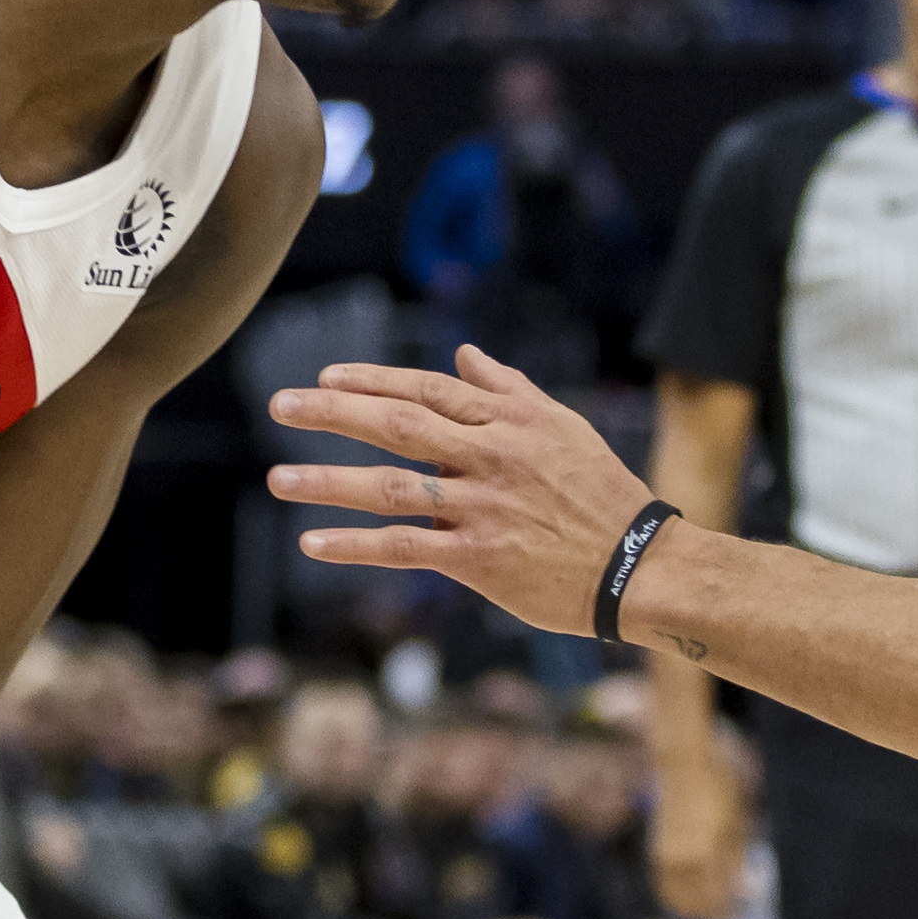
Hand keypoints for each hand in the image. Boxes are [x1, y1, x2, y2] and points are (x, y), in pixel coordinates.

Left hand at [267, 346, 655, 634]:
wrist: (641, 565)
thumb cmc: (602, 493)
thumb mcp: (562, 426)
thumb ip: (509, 389)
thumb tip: (465, 353)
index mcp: (509, 421)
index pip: (427, 389)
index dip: (373, 380)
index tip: (326, 376)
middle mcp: (490, 457)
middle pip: (396, 425)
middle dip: (333, 412)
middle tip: (280, 404)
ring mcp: (481, 508)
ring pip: (389, 487)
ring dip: (327, 481)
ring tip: (277, 478)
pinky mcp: (478, 559)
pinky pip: (404, 548)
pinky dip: (355, 545)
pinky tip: (312, 543)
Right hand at [650, 751, 743, 918]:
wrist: (684, 766)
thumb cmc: (719, 790)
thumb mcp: (738, 823)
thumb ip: (738, 861)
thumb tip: (743, 892)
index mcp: (708, 853)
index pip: (717, 898)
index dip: (729, 912)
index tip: (740, 913)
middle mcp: (684, 859)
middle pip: (695, 904)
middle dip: (711, 916)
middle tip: (726, 918)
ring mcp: (667, 856)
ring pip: (675, 899)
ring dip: (690, 912)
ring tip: (706, 913)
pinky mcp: (657, 851)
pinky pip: (664, 886)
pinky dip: (674, 898)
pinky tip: (687, 899)